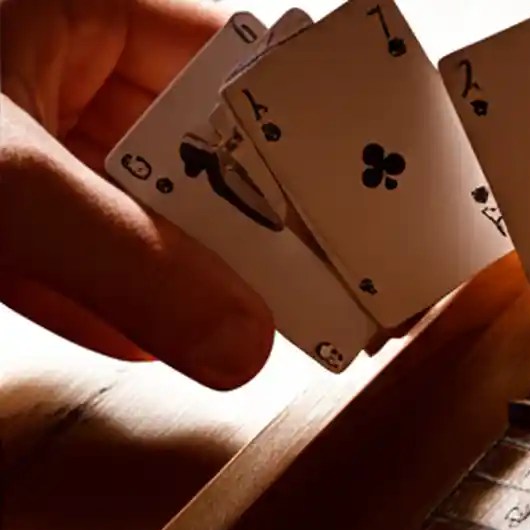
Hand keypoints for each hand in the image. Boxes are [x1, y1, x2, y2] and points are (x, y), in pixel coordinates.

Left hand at [1, 0, 273, 389]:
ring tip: (242, 323)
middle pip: (186, 145)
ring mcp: (8, 130)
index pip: (228, 61)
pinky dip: (96, 296)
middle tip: (300, 284)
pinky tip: (143, 344)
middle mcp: (51, 59)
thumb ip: (125, 262)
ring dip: (170, 270)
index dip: (295, 131)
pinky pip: (55, 247)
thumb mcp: (4, 184)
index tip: (347, 203)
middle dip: (235, 220)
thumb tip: (242, 347)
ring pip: (122, 203)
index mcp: (75, 8)